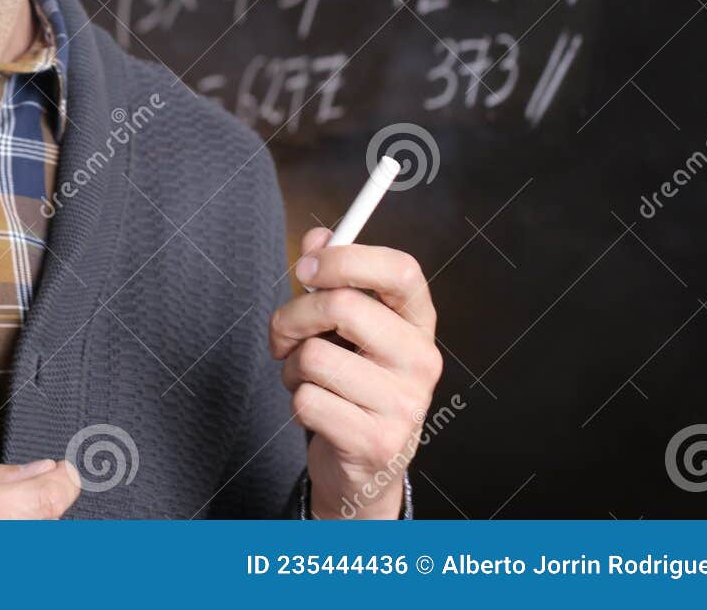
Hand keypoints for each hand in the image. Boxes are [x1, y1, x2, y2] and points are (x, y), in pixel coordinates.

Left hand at [270, 226, 442, 518]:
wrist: (364, 469)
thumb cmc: (351, 383)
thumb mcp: (345, 328)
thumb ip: (332, 279)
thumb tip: (317, 238)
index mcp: (418, 323)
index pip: (401, 270)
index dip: (347, 257)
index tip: (307, 267)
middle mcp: (422, 360)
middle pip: (343, 306)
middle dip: (294, 316)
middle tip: (284, 333)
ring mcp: (404, 405)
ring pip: (315, 357)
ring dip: (293, 367)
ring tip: (309, 380)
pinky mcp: (377, 443)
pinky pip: (307, 400)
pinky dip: (296, 402)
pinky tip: (318, 411)